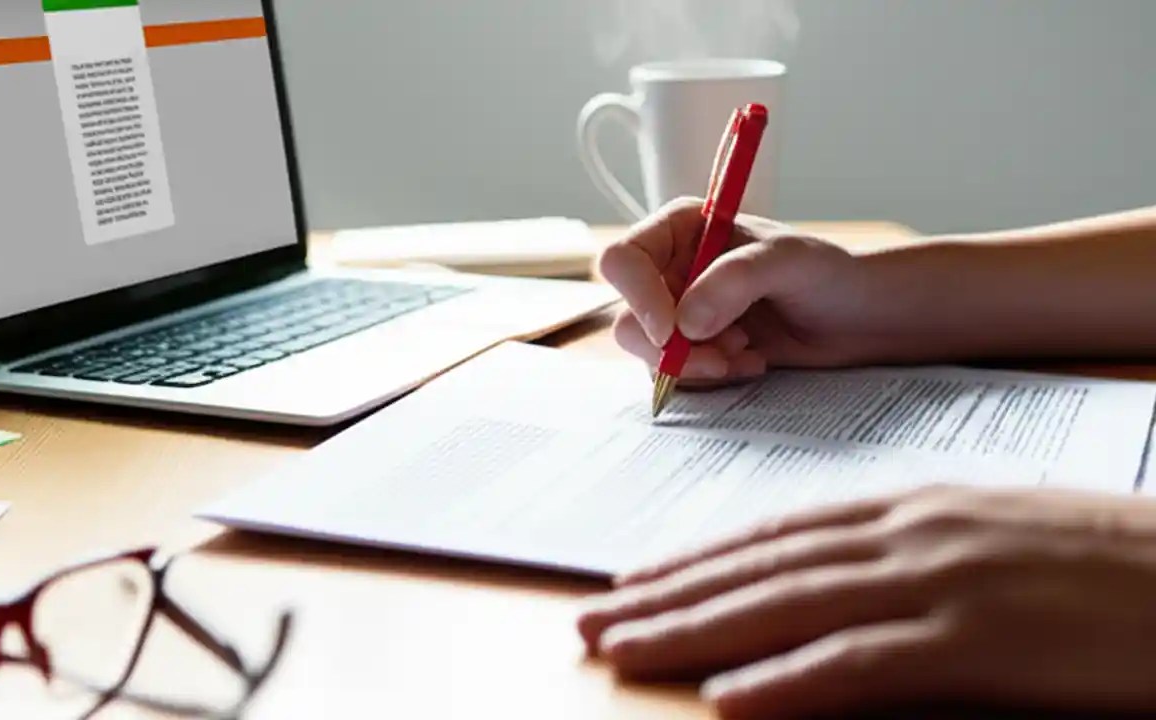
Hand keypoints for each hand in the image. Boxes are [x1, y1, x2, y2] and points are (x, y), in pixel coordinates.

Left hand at [577, 486, 1155, 718]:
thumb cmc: (1102, 560)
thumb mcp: (989, 537)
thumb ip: (908, 552)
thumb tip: (835, 581)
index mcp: (910, 508)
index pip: (775, 533)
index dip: (696, 557)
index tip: (637, 578)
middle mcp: (907, 535)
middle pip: (758, 568)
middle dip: (666, 594)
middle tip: (592, 615)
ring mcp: (939, 585)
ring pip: (785, 607)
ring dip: (693, 633)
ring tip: (622, 648)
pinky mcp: (977, 643)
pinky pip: (862, 665)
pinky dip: (789, 683)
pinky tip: (730, 701)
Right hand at [597, 199, 876, 383]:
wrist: (858, 320)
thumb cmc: (829, 275)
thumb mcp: (789, 262)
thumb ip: (734, 281)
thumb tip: (684, 324)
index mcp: (680, 230)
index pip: (624, 261)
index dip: (639, 299)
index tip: (673, 332)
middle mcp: (671, 270)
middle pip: (628, 319)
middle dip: (672, 349)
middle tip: (721, 355)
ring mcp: (680, 314)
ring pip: (648, 355)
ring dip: (697, 365)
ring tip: (746, 352)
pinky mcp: (694, 350)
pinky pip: (675, 377)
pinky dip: (711, 378)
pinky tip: (751, 362)